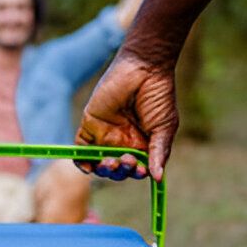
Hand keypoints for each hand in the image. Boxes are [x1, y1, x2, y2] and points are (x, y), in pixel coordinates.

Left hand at [75, 50, 178, 181]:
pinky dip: (82, 160)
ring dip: (104, 169)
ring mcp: (106, 134)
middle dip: (121, 172)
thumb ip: (158, 152)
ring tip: (112, 161)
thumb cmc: (158, 96)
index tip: (140, 170)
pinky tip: (88, 166)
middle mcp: (123, 142)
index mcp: (142, 145)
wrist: (144, 69)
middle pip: (117, 169)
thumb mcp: (164, 127)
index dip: (136, 173)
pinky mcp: (90, 124)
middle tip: (127, 160)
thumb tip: (158, 178)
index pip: (136, 169)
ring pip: (99, 162)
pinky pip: (82, 148)